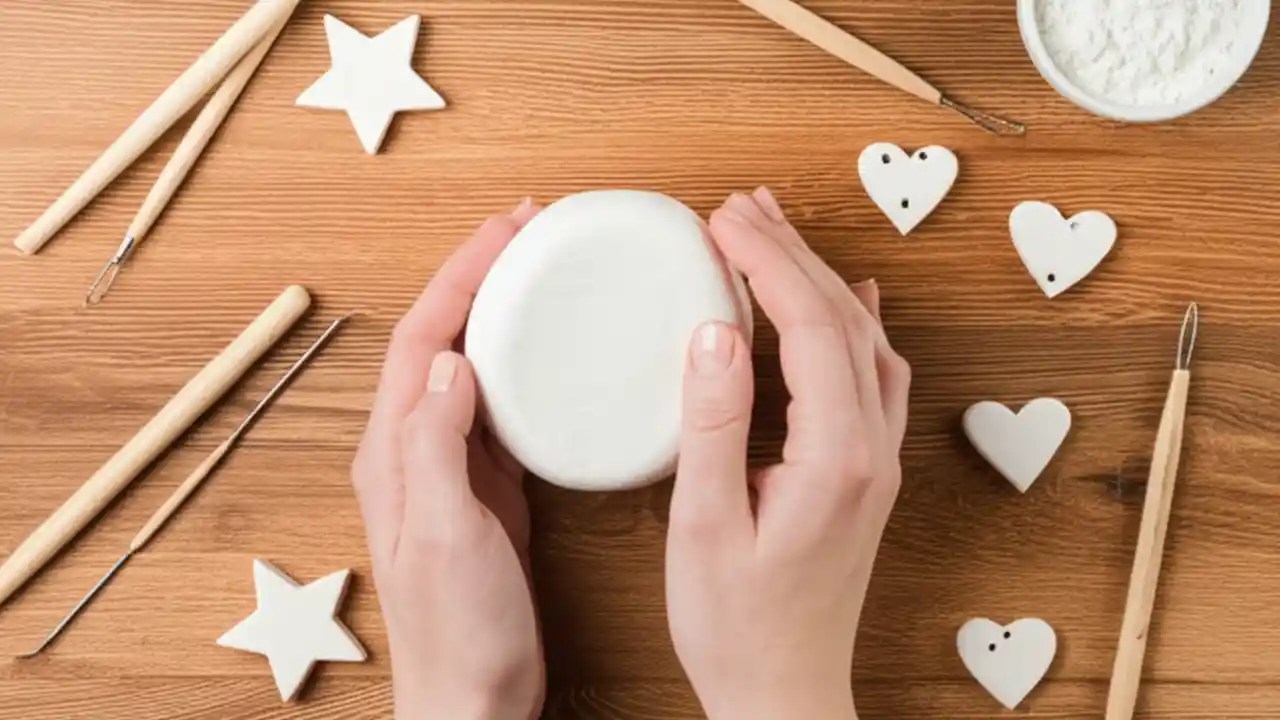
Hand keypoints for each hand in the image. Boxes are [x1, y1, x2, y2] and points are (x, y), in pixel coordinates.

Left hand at [352, 200, 544, 719]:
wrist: (472, 696)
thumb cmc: (458, 630)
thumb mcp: (446, 534)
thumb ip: (438, 446)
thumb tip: (452, 363)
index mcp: (395, 453)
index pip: (420, 339)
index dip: (458, 277)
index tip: (504, 231)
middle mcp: (413, 450)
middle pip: (439, 337)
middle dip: (477, 275)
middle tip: (528, 230)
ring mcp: (448, 467)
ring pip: (468, 363)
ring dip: (497, 311)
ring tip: (538, 270)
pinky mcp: (483, 488)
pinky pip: (497, 404)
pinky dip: (520, 363)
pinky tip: (548, 354)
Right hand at [665, 189, 910, 719]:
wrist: (785, 694)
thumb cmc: (738, 627)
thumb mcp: (705, 527)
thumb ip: (712, 425)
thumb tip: (715, 331)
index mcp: (835, 457)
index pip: (810, 327)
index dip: (767, 263)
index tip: (723, 220)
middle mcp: (872, 449)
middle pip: (844, 320)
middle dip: (791, 253)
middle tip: (741, 206)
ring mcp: (877, 460)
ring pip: (864, 341)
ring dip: (820, 279)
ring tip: (774, 233)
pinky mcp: (866, 473)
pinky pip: (876, 377)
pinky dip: (855, 325)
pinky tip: (848, 303)